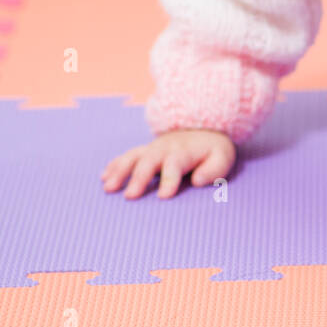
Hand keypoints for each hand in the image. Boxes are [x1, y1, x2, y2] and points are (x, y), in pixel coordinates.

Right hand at [100, 129, 235, 198]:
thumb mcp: (223, 157)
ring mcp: (152, 148)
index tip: (164, 196)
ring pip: (133, 157)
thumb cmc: (213, 151)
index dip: (170, 180)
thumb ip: (214, 169)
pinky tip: (104, 178)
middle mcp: (165, 148)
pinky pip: (127, 156)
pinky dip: (114, 165)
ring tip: (108, 188)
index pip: (176, 165)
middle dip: (139, 178)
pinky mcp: (145, 151)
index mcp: (185, 152)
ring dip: (120, 171)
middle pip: (149, 161)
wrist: (203, 130)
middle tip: (130, 197)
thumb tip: (197, 181)